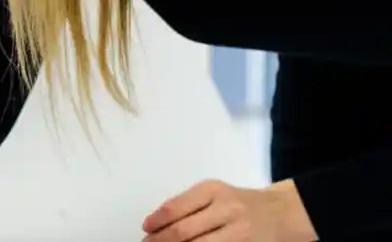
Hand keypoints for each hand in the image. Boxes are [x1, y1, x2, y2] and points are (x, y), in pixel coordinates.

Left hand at [142, 179, 316, 241]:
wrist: (281, 213)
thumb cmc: (238, 202)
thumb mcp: (214, 193)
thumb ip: (187, 204)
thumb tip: (155, 222)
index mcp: (213, 190)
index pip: (176, 208)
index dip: (156, 222)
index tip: (145, 229)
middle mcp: (227, 209)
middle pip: (184, 231)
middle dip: (161, 240)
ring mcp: (239, 232)